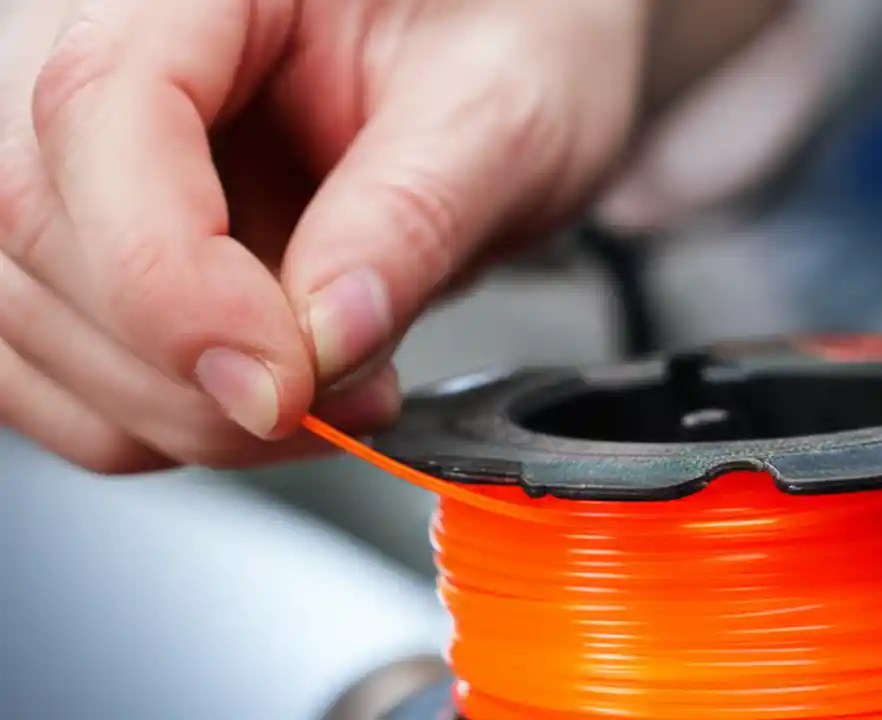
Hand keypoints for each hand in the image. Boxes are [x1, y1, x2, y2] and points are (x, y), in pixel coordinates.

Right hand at [0, 0, 644, 470]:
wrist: (511, 46)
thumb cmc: (514, 34)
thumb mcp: (501, 113)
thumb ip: (411, 219)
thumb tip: (325, 341)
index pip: (101, 110)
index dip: (169, 278)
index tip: (282, 383)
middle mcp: (109, 35)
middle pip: (35, 223)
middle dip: (184, 369)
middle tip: (338, 404)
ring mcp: (83, 141)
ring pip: (25, 311)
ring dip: (170, 408)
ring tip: (326, 396)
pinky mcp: (93, 228)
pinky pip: (47, 354)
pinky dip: (147, 415)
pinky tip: (264, 395)